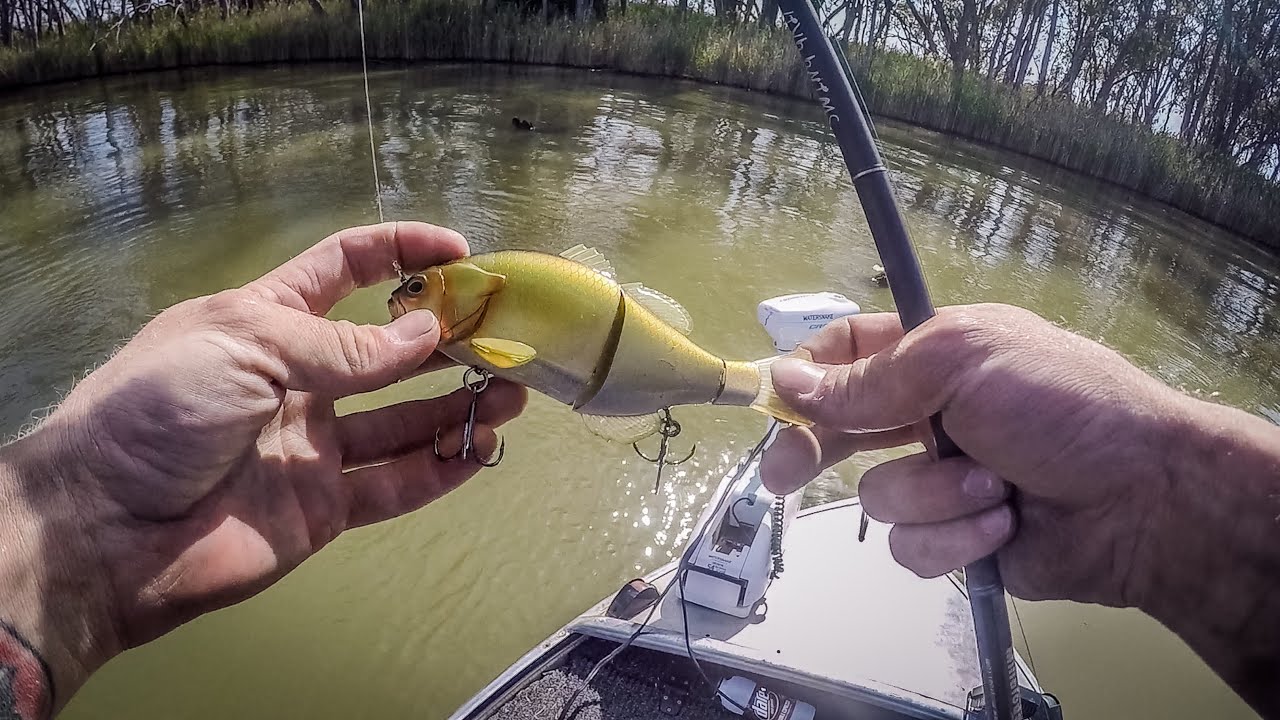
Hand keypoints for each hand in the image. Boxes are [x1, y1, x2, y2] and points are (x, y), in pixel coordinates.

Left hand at [0, 222, 525, 711]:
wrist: (104, 532)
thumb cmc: (159, 411)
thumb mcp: (248, 347)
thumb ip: (345, 348)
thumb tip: (429, 333)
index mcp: (267, 321)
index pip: (344, 270)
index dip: (400, 253)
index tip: (461, 254)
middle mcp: (297, 379)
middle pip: (388, 351)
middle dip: (447, 340)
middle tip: (504, 336)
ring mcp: (313, 446)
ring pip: (403, 421)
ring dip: (459, 406)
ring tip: (515, 393)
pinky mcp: (323, 507)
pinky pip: (394, 484)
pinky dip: (441, 469)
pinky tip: (482, 450)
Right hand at [760, 303, 1192, 607]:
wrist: (1145, 500)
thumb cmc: (1063, 406)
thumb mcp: (961, 362)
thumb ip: (869, 378)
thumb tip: (787, 379)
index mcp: (934, 355)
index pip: (848, 353)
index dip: (807, 374)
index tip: (775, 398)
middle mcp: (931, 414)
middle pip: (840, 430)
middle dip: (814, 451)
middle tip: (784, 474)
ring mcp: (942, 479)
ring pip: (879, 495)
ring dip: (932, 493)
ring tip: (991, 484)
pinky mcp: (955, 539)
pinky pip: (912, 546)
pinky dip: (955, 537)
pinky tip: (1002, 523)